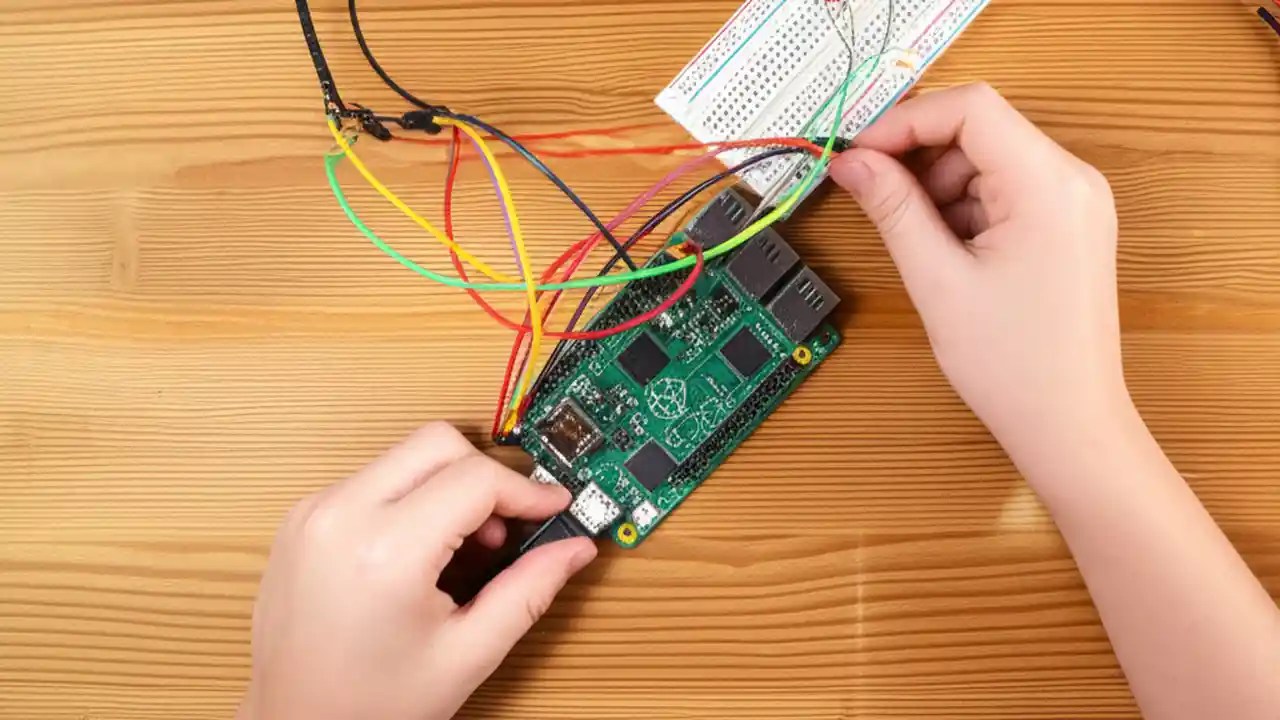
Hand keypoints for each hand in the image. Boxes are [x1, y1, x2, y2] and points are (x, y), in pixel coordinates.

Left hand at [238, 422, 596, 719]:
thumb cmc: (365, 706)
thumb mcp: (466, 655)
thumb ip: (528, 592)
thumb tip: (572, 550)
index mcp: (384, 553)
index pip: (476, 479)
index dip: (527, 490)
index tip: (551, 508)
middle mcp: (340, 518)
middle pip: (438, 444)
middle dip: (487, 475)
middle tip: (508, 527)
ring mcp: (314, 513)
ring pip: (406, 455)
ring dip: (448, 485)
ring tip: (464, 547)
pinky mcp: (303, 518)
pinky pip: (374, 478)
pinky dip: (411, 498)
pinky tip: (424, 550)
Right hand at [830, 83, 1126, 457]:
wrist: (1069, 424)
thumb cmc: (1015, 365)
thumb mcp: (938, 280)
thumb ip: (893, 209)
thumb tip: (852, 163)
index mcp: (1049, 185)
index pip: (969, 109)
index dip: (904, 121)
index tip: (857, 152)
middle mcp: (1072, 180)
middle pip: (978, 128)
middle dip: (916, 155)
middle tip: (868, 191)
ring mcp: (1073, 202)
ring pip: (985, 158)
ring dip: (937, 185)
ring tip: (915, 241)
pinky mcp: (1065, 224)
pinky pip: (1002, 189)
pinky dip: (962, 207)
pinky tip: (943, 251)